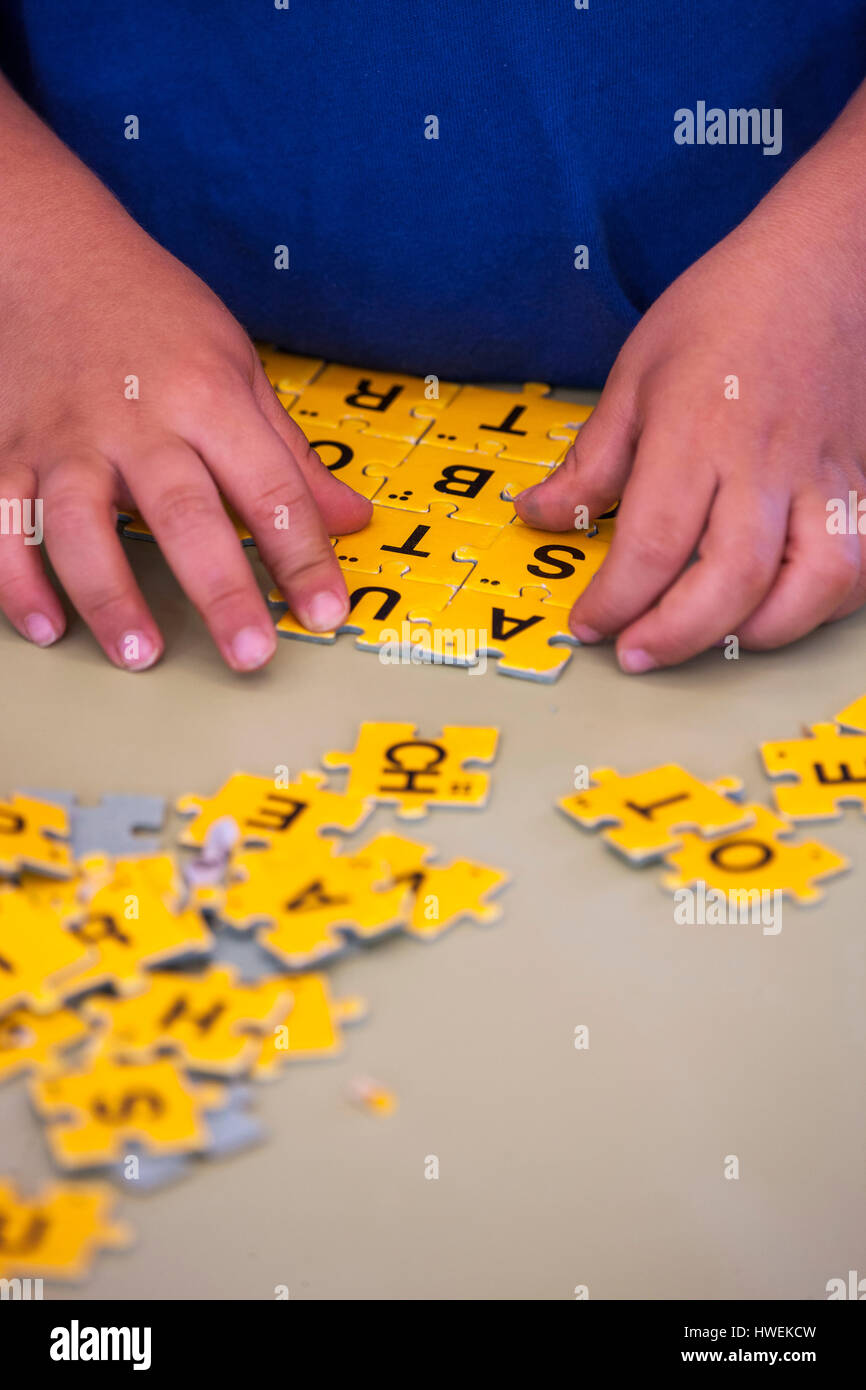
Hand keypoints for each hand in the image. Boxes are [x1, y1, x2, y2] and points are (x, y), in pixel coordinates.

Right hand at [0, 77, 369, 671]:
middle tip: (251, 654)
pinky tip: (46, 626)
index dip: (303, 556)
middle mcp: (136, 420)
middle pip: (182, 514)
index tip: (325, 612)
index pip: (269, 488)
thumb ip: (290, 456)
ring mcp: (64, 439)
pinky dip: (17, 578)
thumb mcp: (238, 368)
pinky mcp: (6, 450)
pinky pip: (3, 520)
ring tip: (141, 654)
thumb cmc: (155, 316)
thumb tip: (354, 521)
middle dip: (221, 589)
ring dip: (110, 595)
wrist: (52, 249)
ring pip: (81, 525)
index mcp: (207, 397)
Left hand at [517, 92, 865, 671]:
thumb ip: (591, 459)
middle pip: (730, 579)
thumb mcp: (636, 373)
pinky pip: (859, 563)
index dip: (614, 600)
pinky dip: (824, 603)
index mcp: (694, 432)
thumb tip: (536, 516)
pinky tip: (781, 609)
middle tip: (635, 654)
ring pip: (813, 583)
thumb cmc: (726, 309)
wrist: (827, 261)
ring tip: (711, 640)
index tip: (587, 623)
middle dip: (676, 635)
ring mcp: (823, 475)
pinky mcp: (861, 480)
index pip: (651, 543)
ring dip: (759, 631)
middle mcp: (763, 462)